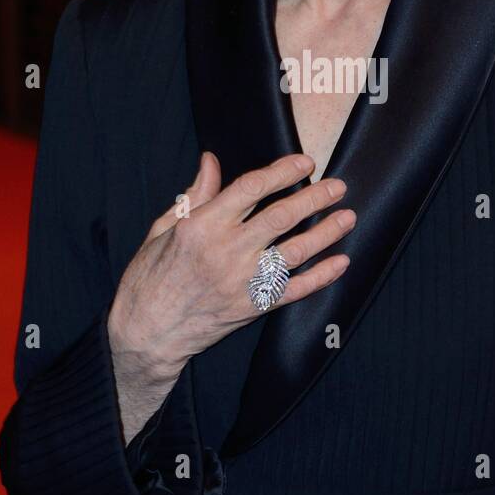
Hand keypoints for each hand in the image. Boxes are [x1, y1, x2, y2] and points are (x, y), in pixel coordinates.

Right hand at [106, 151, 354, 378]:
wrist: (146, 333)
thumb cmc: (149, 278)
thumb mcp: (163, 229)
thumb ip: (194, 196)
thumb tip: (211, 161)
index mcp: (202, 226)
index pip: (251, 189)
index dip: (282, 172)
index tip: (304, 162)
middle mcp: (226, 251)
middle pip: (281, 216)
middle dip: (314, 197)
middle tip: (337, 186)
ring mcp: (242, 281)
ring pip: (295, 252)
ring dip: (326, 233)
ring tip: (348, 216)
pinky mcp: (253, 307)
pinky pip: (295, 290)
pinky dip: (321, 276)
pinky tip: (341, 262)